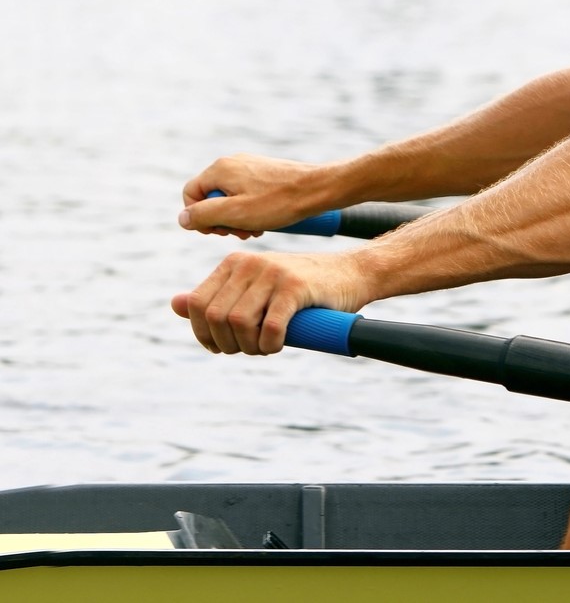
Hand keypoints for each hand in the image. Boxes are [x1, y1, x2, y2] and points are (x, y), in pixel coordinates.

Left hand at [171, 251, 369, 354]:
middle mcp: (248, 264)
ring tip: (263, 349)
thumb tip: (175, 304)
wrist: (350, 274)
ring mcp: (271, 274)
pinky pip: (269, 327)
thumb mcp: (255, 289)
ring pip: (238, 322)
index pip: (198, 304)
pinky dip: (269, 345)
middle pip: (216, 317)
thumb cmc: (301, 288)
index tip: (221, 347)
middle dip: (227, 343)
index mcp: (233, 264)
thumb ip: (218, 296)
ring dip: (248, 347)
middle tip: (248, 350)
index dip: (203, 333)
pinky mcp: (294, 287)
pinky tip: (277, 345)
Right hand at [178, 154, 329, 236]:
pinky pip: (247, 195)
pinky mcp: (265, 174)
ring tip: (256, 231)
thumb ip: (204, 215)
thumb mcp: (235, 214)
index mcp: (219, 169)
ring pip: (230, 198)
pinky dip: (252, 211)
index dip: (199, 219)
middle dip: (222, 220)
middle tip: (242, 235)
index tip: (219, 233)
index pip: (191, 195)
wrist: (318, 189)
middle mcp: (232, 163)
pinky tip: (267, 222)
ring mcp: (249, 167)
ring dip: (238, 219)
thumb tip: (183, 219)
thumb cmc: (278, 203)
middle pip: (211, 197)